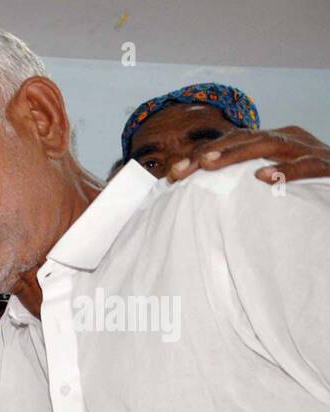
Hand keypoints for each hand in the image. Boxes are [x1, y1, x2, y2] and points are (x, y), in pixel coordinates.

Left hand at [169, 126, 329, 183]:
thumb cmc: (308, 182)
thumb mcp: (274, 174)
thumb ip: (245, 180)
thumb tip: (206, 194)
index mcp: (273, 140)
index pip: (233, 141)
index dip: (203, 154)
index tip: (173, 174)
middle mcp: (288, 139)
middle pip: (245, 139)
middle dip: (211, 152)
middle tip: (181, 169)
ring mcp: (307, 150)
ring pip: (269, 145)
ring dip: (237, 154)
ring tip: (209, 163)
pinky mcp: (326, 166)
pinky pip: (304, 166)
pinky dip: (283, 170)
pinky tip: (262, 176)